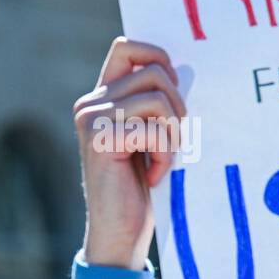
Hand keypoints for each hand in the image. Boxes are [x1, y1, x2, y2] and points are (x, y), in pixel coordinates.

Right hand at [73, 37, 185, 270]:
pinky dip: (165, 154)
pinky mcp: (99, 140)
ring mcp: (91, 119)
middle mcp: (92, 103)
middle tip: (175, 142)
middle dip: (179, 108)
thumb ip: (158, 105)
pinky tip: (154, 175)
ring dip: (173, 133)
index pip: (129, 47)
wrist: (121, 231)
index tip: (176, 95)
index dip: (160, 59)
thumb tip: (187, 72)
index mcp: (104, 97)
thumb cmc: (144, 186)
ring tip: (164, 159)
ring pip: (157, 98)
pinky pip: (153, 129)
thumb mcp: (154, 138)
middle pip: (156, 72)